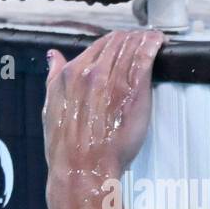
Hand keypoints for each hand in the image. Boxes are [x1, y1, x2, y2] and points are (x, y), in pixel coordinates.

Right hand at [43, 29, 163, 192]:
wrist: (82, 170)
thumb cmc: (67, 149)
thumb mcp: (51, 109)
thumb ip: (54, 79)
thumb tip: (53, 58)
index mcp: (68, 76)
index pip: (96, 45)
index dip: (112, 43)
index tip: (122, 46)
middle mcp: (89, 73)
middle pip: (116, 41)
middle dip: (130, 38)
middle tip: (141, 42)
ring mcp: (111, 79)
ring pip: (132, 45)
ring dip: (144, 39)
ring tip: (152, 41)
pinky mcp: (132, 89)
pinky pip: (145, 55)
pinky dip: (153, 44)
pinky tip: (158, 43)